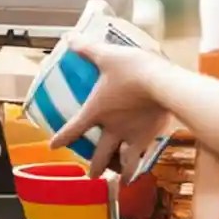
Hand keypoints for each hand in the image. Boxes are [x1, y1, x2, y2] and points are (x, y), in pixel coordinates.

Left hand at [49, 35, 171, 181]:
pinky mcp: (153, 135)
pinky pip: (146, 155)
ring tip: (122, 180)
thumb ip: (87, 48)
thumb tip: (69, 38)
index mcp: (97, 111)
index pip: (74, 128)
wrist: (165, 84)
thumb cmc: (133, 70)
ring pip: (126, 162)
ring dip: (122, 172)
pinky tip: (145, 165)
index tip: (53, 146)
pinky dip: (144, 163)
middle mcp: (113, 129)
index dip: (62, 138)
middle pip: (101, 155)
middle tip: (92, 177)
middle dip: (96, 168)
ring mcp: (134, 135)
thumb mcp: (106, 55)